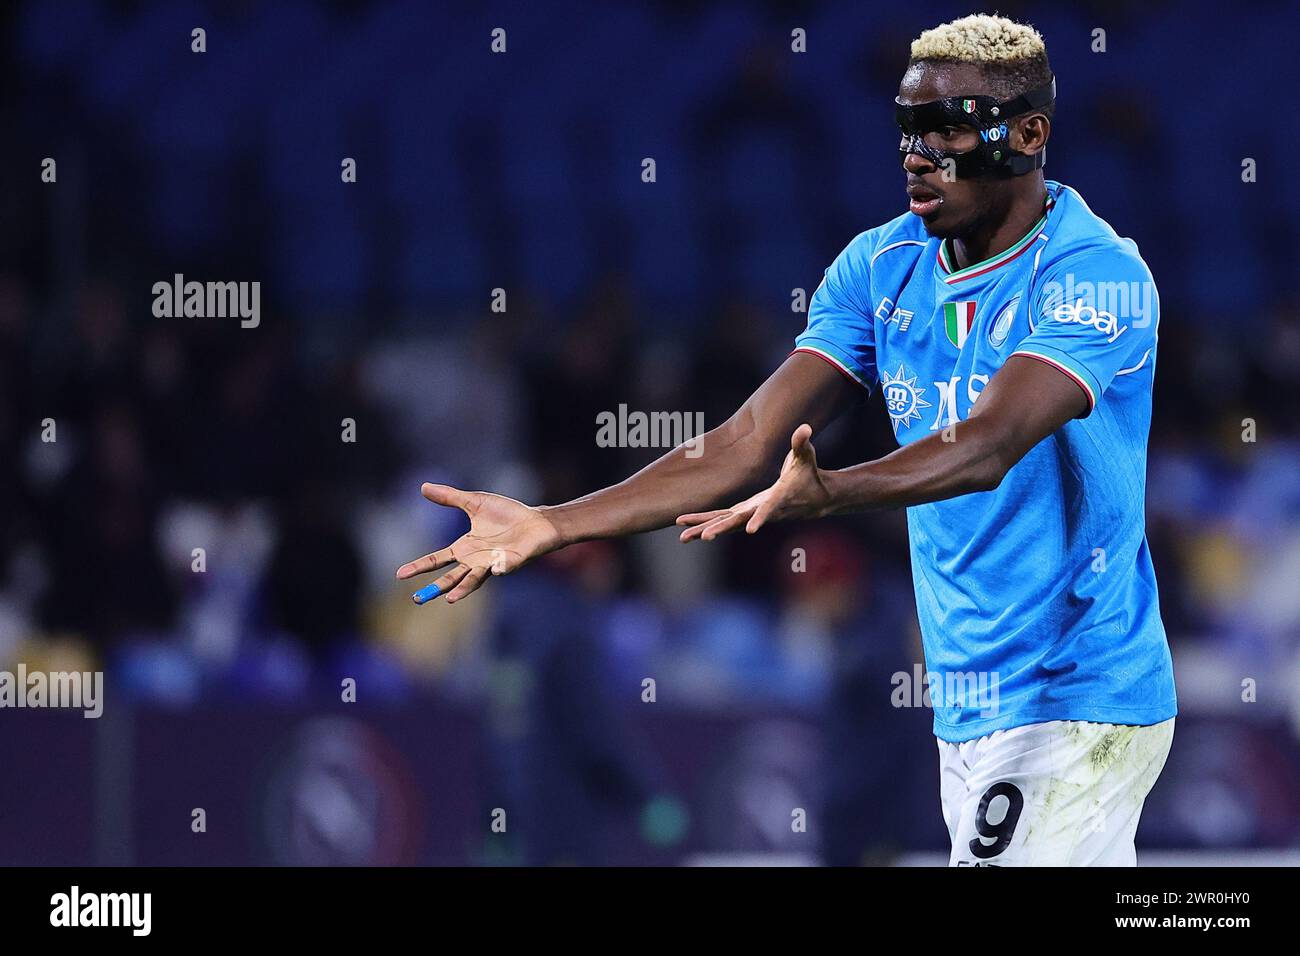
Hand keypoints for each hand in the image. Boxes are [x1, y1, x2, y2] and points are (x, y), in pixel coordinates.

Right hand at [396, 483, 561, 603]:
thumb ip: (450, 497)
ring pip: (475, 579)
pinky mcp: (513, 561)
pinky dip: (501, 568)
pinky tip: (495, 568)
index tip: (399, 574)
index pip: (438, 559)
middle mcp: (477, 560)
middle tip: (417, 599)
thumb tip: (423, 487)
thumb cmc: (506, 514)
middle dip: (435, 588)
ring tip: (450, 599)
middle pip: (452, 577)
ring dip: (463, 588)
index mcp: (465, 548)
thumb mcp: (474, 502)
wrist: (536, 520)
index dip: (420, 566)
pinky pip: (505, 567)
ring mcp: (494, 563)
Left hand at [676, 424, 831, 541]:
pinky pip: (721, 519)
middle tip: (704, 537)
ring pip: (725, 525)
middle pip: (740, 522)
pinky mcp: (743, 513)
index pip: (770, 509)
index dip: (760, 518)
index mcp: (779, 499)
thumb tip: (805, 427)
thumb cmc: (807, 475)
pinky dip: (704, 522)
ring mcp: (751, 514)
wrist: (811, 498)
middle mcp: (762, 511)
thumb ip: (802, 444)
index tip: (751, 530)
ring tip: (683, 537)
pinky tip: (686, 527)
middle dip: (722, 529)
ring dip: (704, 530)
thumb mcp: (806, 457)